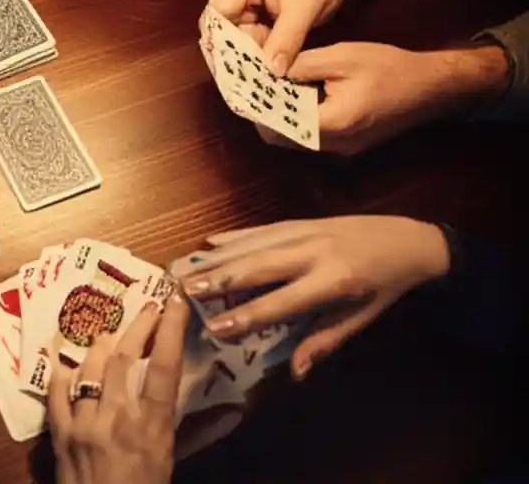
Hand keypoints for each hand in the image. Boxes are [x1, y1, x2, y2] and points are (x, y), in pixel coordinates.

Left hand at [48, 294, 188, 483]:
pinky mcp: (59, 434)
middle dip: (139, 325)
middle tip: (149, 304)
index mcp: (152, 428)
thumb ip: (199, 432)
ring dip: (103, 344)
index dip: (170, 329)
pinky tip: (68, 357)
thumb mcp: (174, 463)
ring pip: (91, 368)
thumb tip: (233, 409)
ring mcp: (84, 424)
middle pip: (126, 359)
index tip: (174, 300)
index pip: (164, 368)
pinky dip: (63, 370)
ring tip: (113, 330)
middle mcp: (117, 419)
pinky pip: (57, 391)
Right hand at [179, 216, 449, 379]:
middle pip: (260, 266)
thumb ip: (324, 341)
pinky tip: (208, 243)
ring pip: (254, 244)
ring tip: (185, 271)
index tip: (215, 328)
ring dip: (217, 258)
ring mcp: (305, 231)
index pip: (283, 302)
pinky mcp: (300, 220)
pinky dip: (233, 236)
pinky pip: (261, 229)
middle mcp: (315, 252)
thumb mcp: (361, 318)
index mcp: (335, 281)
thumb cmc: (384, 286)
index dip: (248, 316)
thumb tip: (296, 374)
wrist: (409, 240)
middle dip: (220, 279)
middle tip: (184, 292)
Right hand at [208, 0, 364, 76]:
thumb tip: (273, 71)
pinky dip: (253, 56)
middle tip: (243, 80)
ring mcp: (240, 7)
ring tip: (253, 80)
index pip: (216, 16)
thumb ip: (287, 39)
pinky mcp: (251, 19)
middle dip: (230, 54)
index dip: (220, 42)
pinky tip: (261, 72)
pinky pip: (245, 41)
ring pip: (231, 39)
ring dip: (242, 58)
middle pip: (218, 29)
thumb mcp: (305, 8)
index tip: (232, 69)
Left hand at [265, 42, 509, 155]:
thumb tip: (268, 70)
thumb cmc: (390, 68)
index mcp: (331, 124)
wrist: (432, 87)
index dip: (257, 109)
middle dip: (265, 114)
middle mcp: (334, 145)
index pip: (278, 126)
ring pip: (296, 139)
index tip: (243, 91)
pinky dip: (299, 120)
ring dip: (281, 117)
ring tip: (270, 89)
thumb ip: (302, 65)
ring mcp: (342, 149)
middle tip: (254, 88)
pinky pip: (313, 137)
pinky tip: (295, 96)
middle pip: (283, 138)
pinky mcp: (348, 145)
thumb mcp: (342, 57)